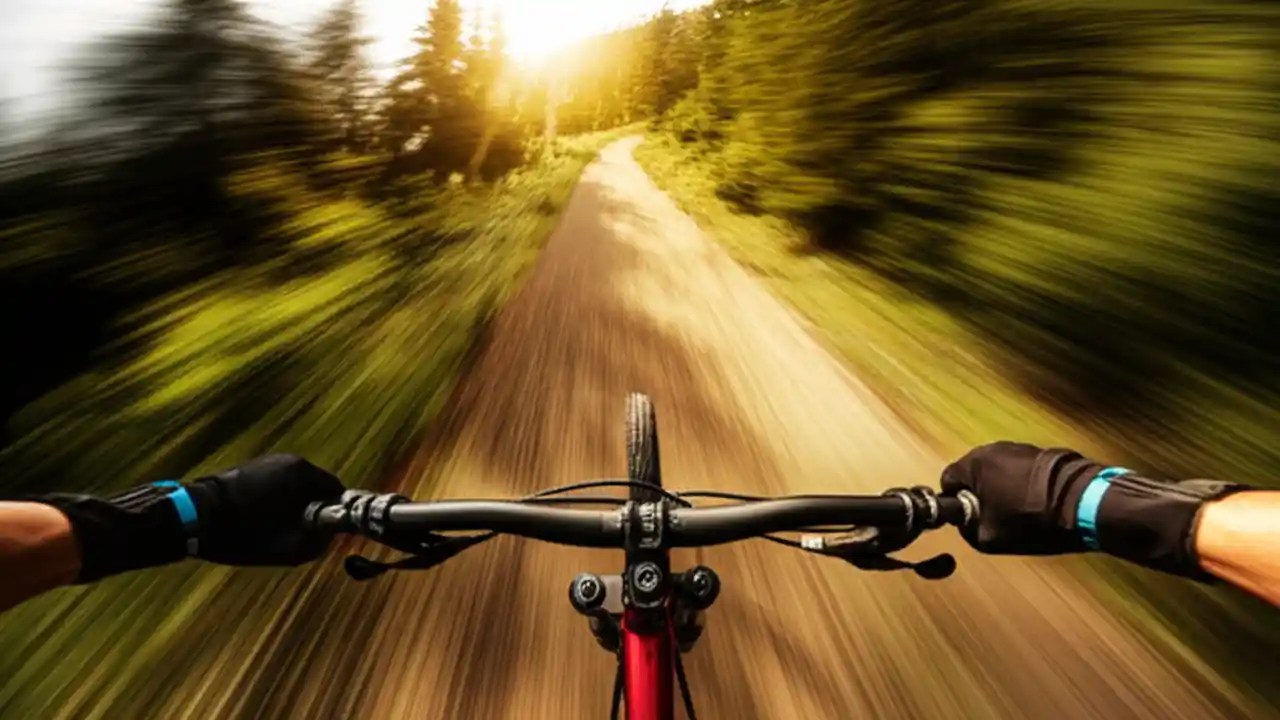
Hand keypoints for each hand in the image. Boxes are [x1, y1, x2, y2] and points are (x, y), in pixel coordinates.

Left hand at [37, 454, 344, 581]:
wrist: (190, 518)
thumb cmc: (243, 532)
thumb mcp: (289, 548)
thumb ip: (319, 542)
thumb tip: (330, 537)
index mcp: (302, 472)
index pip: (337, 491)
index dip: (336, 516)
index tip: (329, 536)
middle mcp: (287, 460)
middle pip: (315, 489)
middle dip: (313, 513)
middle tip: (302, 539)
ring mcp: (265, 462)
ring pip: (294, 490)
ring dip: (293, 510)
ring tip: (278, 534)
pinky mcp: (247, 470)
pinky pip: (275, 488)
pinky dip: (275, 504)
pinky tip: (260, 524)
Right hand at [941, 442, 1246, 577]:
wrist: (1085, 503)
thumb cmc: (1031, 520)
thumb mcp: (988, 537)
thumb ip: (966, 528)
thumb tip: (966, 521)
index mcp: (974, 463)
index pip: (948, 481)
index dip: (955, 502)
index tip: (970, 518)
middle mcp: (993, 448)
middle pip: (974, 473)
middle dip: (980, 494)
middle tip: (995, 518)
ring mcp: (1020, 447)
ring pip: (998, 471)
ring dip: (1002, 488)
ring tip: (1020, 511)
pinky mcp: (1042, 451)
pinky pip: (1020, 469)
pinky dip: (1022, 484)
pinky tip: (1037, 503)